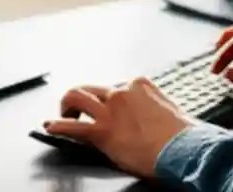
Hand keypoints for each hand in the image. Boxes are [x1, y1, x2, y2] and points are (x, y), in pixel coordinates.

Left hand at [43, 78, 196, 176]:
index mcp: (141, 85)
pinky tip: (51, 127)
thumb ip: (154, 106)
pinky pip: (72, 126)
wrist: (181, 148)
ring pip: (77, 96)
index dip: (110, 99)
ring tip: (63, 115)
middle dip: (83, 97)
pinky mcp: (102, 131)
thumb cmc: (181, 133)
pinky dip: (58, 126)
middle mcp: (123, 92)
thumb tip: (152, 116)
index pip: (116, 86)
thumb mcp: (169, 109)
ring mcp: (111, 109)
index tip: (110, 109)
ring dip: (66, 105)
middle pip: (93, 87)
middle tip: (78, 109)